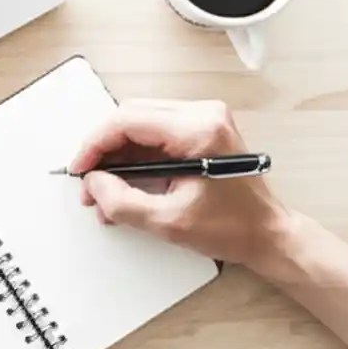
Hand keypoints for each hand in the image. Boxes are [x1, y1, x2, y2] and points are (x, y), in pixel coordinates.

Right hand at [70, 100, 293, 276]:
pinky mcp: (202, 128)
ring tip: (105, 191)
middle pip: (130, 116)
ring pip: (139, 123)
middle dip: (103, 150)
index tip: (79, 170)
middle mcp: (203, 114)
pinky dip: (134, 157)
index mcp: (198, 131)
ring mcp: (204, 118)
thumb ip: (122, 202)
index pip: (127, 121)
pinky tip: (125, 184)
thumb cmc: (231, 229)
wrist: (268, 234)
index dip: (94, 145)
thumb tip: (93, 183)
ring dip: (117, 155)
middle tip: (90, 184)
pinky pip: (154, 133)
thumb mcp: (168, 222)